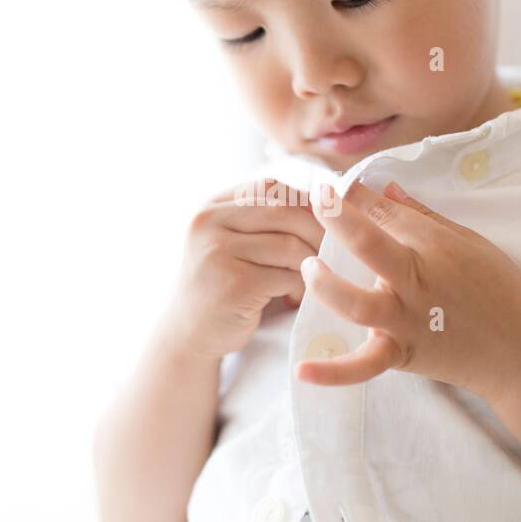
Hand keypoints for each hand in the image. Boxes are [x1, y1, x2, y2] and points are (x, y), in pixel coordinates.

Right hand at [167, 177, 324, 359]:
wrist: (187, 334)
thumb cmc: (223, 284)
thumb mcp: (233, 241)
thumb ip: (264, 218)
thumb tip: (330, 201)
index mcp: (211, 206)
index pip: (270, 187)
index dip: (304, 203)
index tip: (323, 226)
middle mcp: (208, 222)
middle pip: (284, 212)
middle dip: (318, 232)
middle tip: (333, 254)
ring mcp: (217, 251)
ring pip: (290, 245)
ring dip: (311, 264)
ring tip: (311, 279)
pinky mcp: (234, 284)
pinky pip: (288, 276)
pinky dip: (301, 288)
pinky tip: (295, 298)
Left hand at [294, 180, 520, 402]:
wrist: (520, 352)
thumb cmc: (497, 290)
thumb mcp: (469, 242)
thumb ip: (422, 217)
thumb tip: (383, 188)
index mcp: (436, 249)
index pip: (387, 213)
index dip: (357, 195)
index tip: (336, 184)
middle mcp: (417, 284)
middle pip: (370, 246)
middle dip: (340, 217)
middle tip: (319, 199)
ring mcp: (406, 323)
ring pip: (358, 305)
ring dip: (327, 284)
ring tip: (307, 265)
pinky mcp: (401, 356)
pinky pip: (362, 366)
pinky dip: (333, 372)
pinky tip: (301, 371)